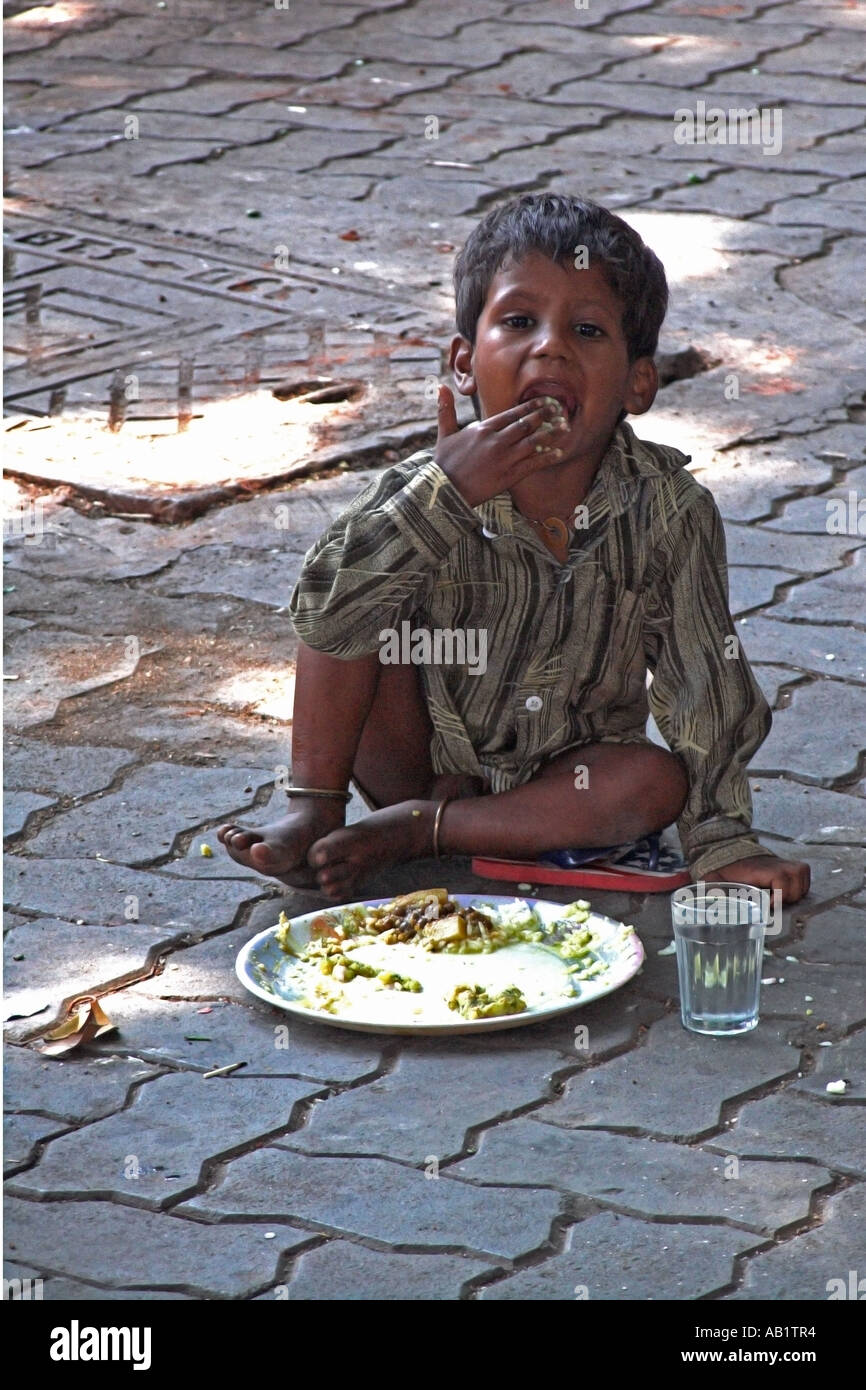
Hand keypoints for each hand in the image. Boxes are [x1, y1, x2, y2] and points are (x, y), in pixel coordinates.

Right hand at [435, 385, 568, 508]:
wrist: (444, 489)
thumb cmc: (444, 462)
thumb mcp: (444, 433)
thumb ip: (446, 409)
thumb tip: (440, 385)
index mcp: (483, 429)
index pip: (512, 413)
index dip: (531, 406)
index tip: (544, 400)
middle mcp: (496, 441)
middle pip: (526, 424)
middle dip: (544, 415)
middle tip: (559, 409)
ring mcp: (504, 458)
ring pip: (533, 442)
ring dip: (551, 434)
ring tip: (565, 427)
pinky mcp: (508, 476)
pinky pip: (532, 464)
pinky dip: (547, 457)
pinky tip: (559, 452)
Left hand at [704, 855, 810, 905]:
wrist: (729, 852)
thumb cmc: (723, 870)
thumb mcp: (712, 880)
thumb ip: (708, 890)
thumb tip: (697, 900)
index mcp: (758, 869)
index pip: (781, 880)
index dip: (778, 897)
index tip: (767, 905)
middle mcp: (775, 865)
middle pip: (796, 885)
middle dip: (786, 898)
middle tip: (772, 904)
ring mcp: (784, 864)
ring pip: (802, 881)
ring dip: (794, 893)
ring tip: (779, 899)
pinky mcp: (789, 866)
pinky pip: (805, 877)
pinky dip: (800, 887)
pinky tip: (786, 894)